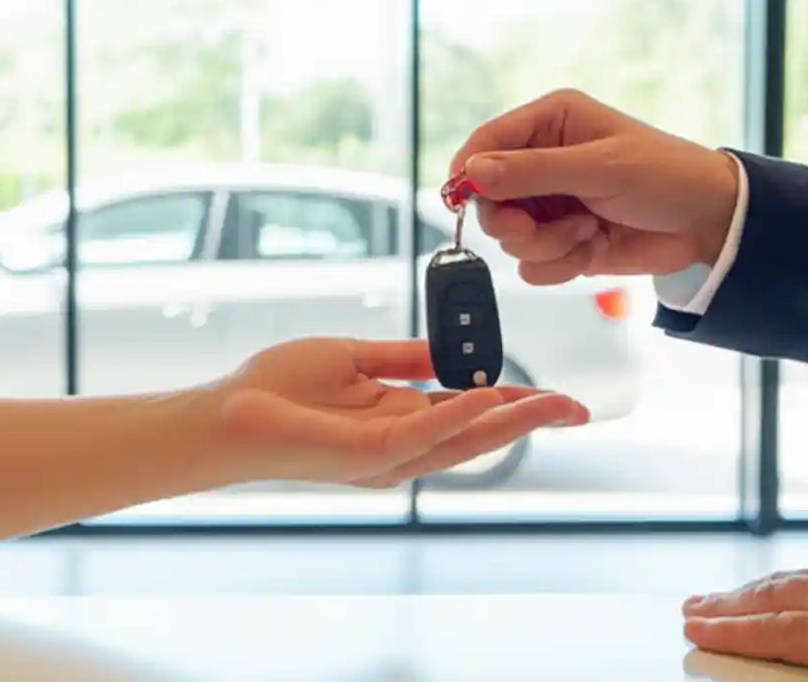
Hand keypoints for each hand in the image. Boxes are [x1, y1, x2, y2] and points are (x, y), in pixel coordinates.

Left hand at [213, 337, 588, 486]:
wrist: (228, 413)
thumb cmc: (277, 386)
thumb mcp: (353, 358)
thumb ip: (403, 358)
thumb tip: (448, 352)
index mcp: (398, 418)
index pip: (468, 411)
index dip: (513, 403)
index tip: (555, 397)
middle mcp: (400, 444)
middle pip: (478, 434)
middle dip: (529, 419)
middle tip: (578, 409)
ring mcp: (387, 455)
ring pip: (463, 440)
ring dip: (511, 421)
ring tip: (556, 406)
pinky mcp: (369, 455)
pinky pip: (424, 435)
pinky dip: (460, 416)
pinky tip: (488, 399)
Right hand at [449, 88, 741, 285]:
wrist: (708, 224)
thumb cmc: (666, 177)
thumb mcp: (598, 168)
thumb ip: (531, 172)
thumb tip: (474, 171)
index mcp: (550, 123)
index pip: (486, 143)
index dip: (469, 172)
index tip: (461, 198)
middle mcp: (543, 161)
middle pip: (488, 199)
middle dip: (513, 221)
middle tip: (536, 227)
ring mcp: (551, 204)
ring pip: (510, 238)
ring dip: (547, 244)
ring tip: (587, 231)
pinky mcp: (562, 240)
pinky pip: (532, 265)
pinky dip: (561, 264)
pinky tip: (594, 246)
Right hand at [682, 542, 807, 679]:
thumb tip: (804, 667)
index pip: (767, 631)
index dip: (725, 631)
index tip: (692, 629)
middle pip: (770, 598)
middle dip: (726, 604)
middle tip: (693, 606)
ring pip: (798, 577)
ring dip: (757, 587)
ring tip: (730, 593)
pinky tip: (805, 578)